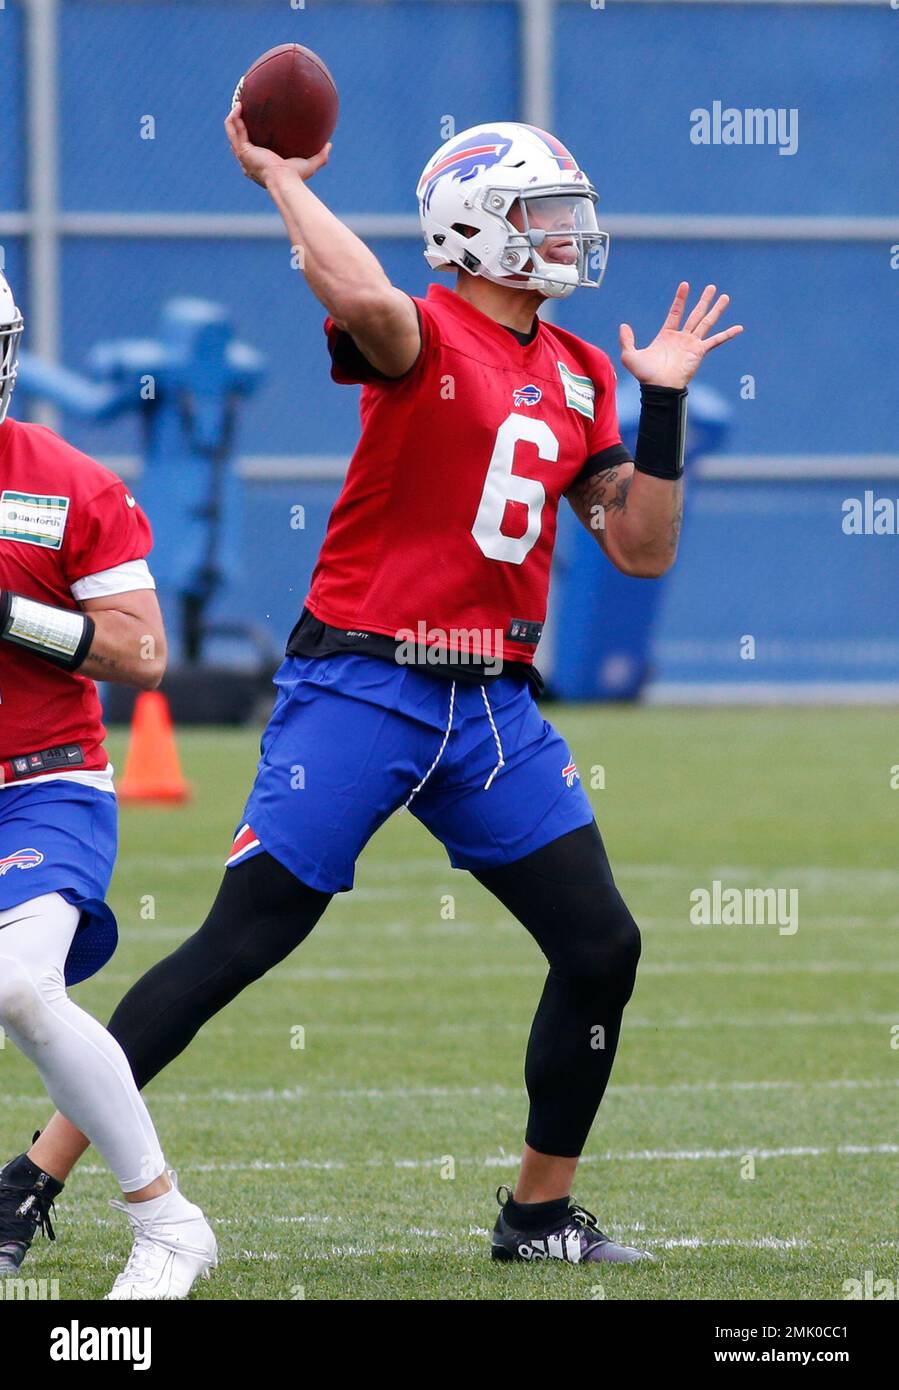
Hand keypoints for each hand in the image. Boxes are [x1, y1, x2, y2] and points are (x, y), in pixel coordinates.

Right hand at [224, 104, 330, 187]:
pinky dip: (233, 117)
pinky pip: (232, 129)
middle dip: (239, 122)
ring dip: (234, 117)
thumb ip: (320, 156)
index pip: (251, 148)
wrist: (285, 180)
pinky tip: (239, 105)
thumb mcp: (309, 164)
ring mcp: (244, 156)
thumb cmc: (295, 177)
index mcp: (260, 164)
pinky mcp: (242, 150)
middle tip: (243, 108)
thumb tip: (329, 145)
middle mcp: (249, 160)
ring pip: (232, 132)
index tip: (254, 121)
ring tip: (239, 102)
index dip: (250, 134)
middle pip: (238, 138)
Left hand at [620, 282, 742, 388]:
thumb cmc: (645, 375)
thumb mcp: (630, 355)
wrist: (659, 387)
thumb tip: (623, 326)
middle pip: (695, 314)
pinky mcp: (699, 352)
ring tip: (725, 296)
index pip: (675, 312)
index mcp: (667, 335)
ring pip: (707, 322)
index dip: (680, 299)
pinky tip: (739, 328)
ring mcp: (692, 344)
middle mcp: (681, 338)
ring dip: (716, 309)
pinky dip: (728, 334)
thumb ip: (627, 340)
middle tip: (711, 286)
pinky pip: (716, 341)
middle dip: (703, 300)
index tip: (685, 284)